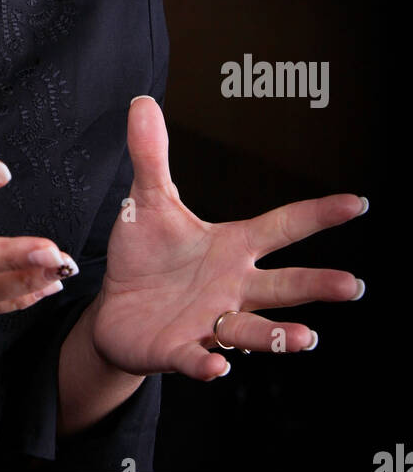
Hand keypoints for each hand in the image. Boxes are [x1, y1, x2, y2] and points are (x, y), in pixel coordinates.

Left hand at [90, 95, 365, 379]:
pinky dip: (206, 364)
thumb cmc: (145, 258)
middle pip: (282, 286)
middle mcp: (231, 287)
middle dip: (316, 285)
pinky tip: (217, 367)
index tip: (355, 203)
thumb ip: (150, 155)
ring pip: (252, 330)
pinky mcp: (180, 350)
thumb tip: (143, 104)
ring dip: (279, 335)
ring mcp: (209, 322)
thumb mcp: (147, 201)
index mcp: (231, 248)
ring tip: (305, 337)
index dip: (317, 215)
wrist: (114, 311)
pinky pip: (197, 358)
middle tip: (350, 284)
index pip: (281, 227)